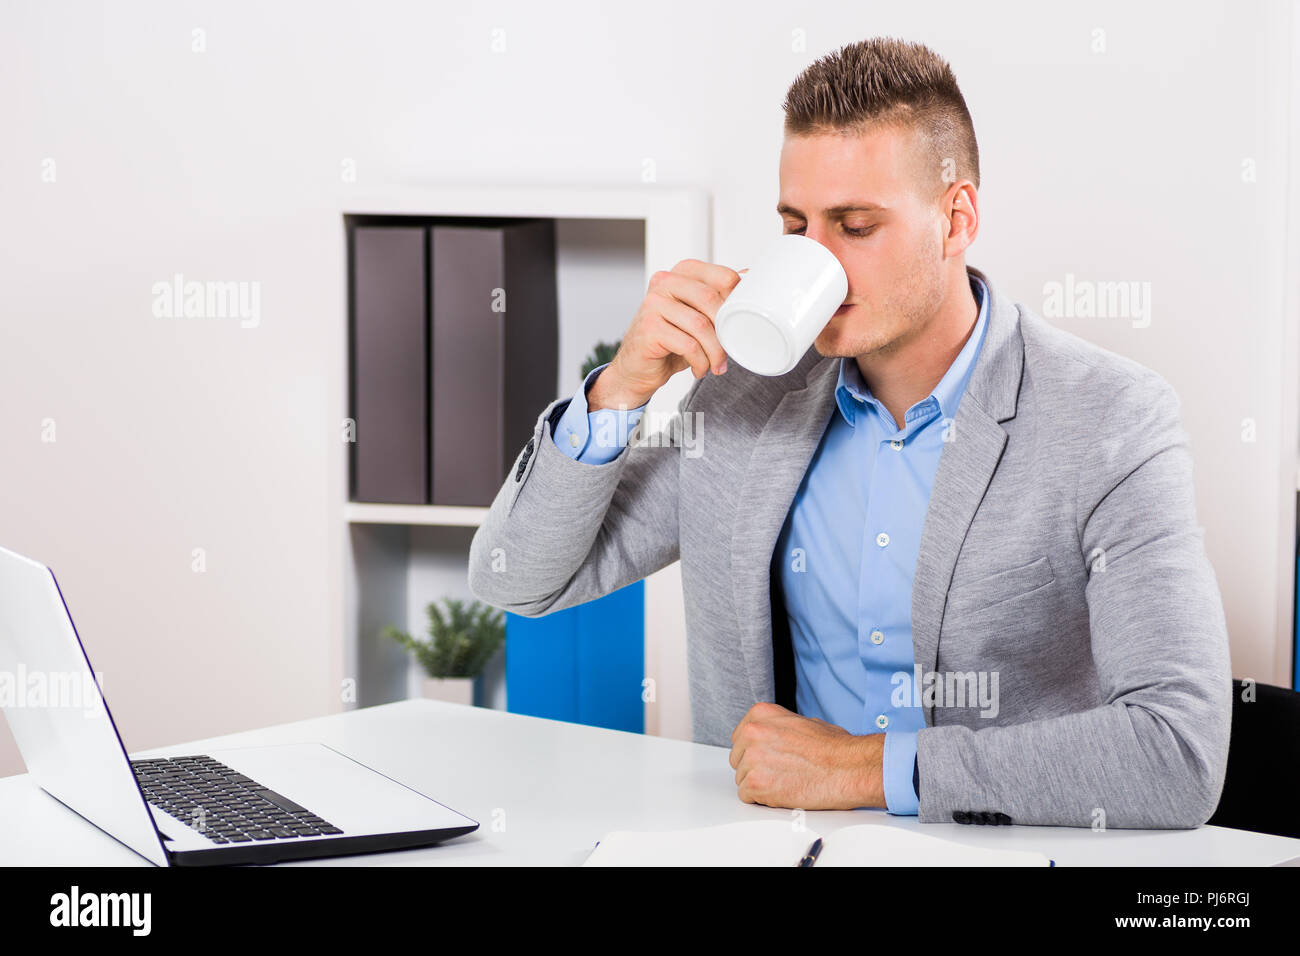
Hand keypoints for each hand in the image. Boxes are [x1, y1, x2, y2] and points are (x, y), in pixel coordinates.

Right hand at [587, 259, 742, 410]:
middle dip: (726, 331)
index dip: (738, 304)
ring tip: (716, 365)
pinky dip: (700, 362)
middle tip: (730, 351)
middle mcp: (665, 282)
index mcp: (682, 272)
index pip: (723, 277)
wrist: (638, 367)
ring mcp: (654, 303)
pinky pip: (688, 345)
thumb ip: (719, 297)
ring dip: (715, 352)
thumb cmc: (671, 340)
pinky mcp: (650, 328)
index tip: (739, 325)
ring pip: (701, 325)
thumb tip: (750, 277)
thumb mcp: (700, 315)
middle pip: (712, 300)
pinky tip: (699, 369)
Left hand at [729, 702, 884, 809]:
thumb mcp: (804, 722)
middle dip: (756, 768)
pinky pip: (747, 796)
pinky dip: (763, 800)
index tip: (768, 758)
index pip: (740, 738)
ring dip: (760, 784)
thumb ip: (780, 728)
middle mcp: (752, 732)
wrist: (849, 768)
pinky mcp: (756, 783)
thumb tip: (775, 738)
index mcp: (761, 714)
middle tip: (780, 773)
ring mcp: (752, 758)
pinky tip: (783, 793)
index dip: (755, 752)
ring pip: (742, 779)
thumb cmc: (835, 749)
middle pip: (738, 759)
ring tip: (786, 782)